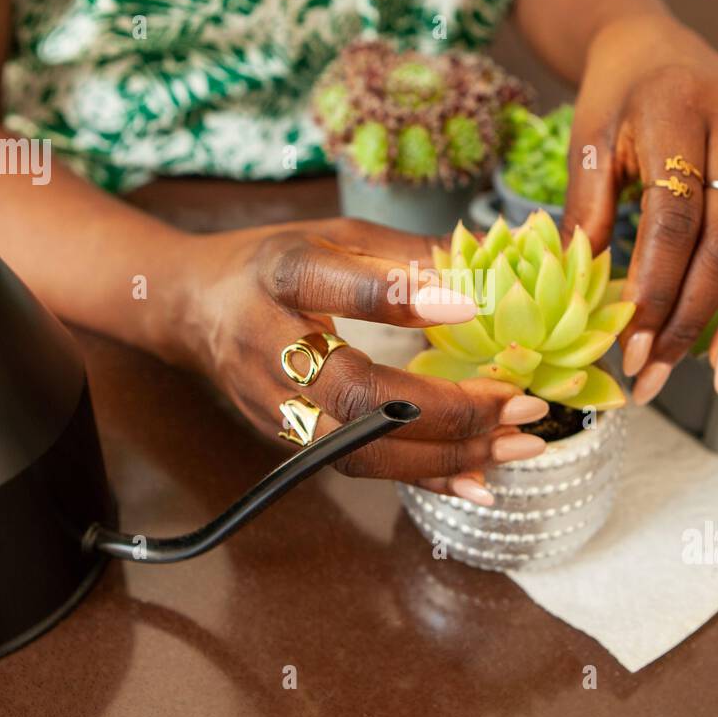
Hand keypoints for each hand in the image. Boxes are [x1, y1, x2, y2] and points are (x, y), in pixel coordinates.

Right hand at [162, 219, 549, 503]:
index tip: (469, 306)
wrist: (193, 311)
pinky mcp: (288, 440)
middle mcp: (270, 347)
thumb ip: (402, 256)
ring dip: (448, 454)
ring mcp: (275, 405)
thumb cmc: (271, 266)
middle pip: (358, 395)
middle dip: (449, 409)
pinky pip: (362, 468)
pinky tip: (480, 480)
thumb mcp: (331, 236)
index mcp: (280, 276)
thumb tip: (486, 272)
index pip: (332, 287)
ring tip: (519, 444)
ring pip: (363, 448)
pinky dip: (425, 478)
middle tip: (524, 403)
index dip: (396, 298)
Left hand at [563, 13, 717, 401]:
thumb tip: (580, 297)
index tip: (634, 351)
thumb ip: (586, 212)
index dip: (655, 291)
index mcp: (676, 112)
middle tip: (666, 375)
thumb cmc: (614, 102)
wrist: (652, 44)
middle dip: (698, 318)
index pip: (672, 220)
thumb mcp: (587, 144)